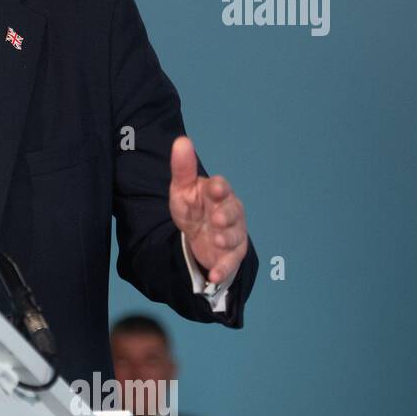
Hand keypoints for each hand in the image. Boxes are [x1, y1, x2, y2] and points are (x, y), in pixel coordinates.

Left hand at [168, 136, 247, 285]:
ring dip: (227, 238)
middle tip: (217, 218)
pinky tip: (214, 275)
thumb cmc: (194, 208)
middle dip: (226, 214)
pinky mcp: (231, 256)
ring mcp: (233, 235)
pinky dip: (223, 269)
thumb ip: (182, 168)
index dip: (218, 187)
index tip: (213, 187)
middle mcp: (230, 212)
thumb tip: (181, 141)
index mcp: (218, 194)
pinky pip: (230, 263)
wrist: (198, 237)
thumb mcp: (182, 189)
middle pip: (233, 211)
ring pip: (235, 236)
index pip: (221, 187)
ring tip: (216, 240)